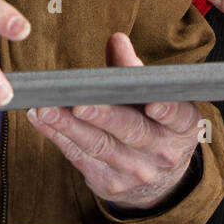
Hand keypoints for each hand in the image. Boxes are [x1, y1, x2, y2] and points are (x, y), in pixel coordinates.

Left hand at [26, 33, 199, 211]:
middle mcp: (162, 152)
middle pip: (132, 131)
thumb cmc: (154, 123)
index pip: (178, 116)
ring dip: (69, 126)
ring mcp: (136, 171)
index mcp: (181, 126)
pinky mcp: (109, 183)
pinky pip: (80, 158)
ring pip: (100, 146)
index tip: (153, 104)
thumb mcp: (155, 95)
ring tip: (46, 108)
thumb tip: (116, 40)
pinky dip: (58, 137)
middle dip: (105, 117)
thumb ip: (134, 69)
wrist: (158, 180)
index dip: (168, 110)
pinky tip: (41, 119)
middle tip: (80, 104)